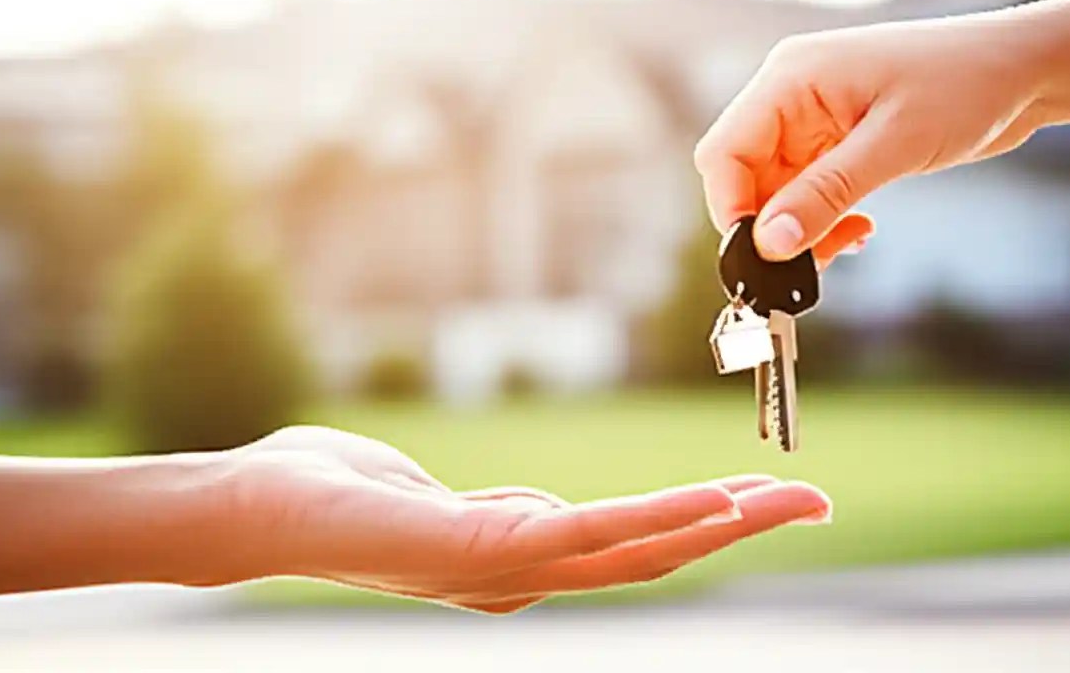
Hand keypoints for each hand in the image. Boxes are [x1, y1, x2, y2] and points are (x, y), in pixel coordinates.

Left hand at [215, 426, 830, 613]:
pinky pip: (581, 535)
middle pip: (651, 556)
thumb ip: (502, 515)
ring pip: (631, 550)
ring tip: (780, 501)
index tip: (765, 501)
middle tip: (815, 500)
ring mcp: (501, 569)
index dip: (705, 531)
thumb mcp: (442, 504)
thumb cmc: (335, 493)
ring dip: (714, 526)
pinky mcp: (475, 548)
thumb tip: (545, 512)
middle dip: (738, 530)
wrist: (254, 507)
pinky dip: (654, 522)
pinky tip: (705, 505)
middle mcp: (522, 576)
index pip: (632, 549)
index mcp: (522, 562)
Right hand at [695, 16, 1043, 260]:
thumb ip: (826, 195)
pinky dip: (825, 222)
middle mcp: (794, 98)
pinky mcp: (839, 145)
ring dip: (803, 230)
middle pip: (745, 178)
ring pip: (777, 194)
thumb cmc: (967, 83)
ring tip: (846, 243)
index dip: (732, 209)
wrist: (1025, 72)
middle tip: (807, 262)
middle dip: (770, 226)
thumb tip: (772, 243)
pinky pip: (809, 194)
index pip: (727, 152)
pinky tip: (859, 231)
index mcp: (792, 78)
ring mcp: (815, 122)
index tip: (760, 256)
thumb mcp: (893, 144)